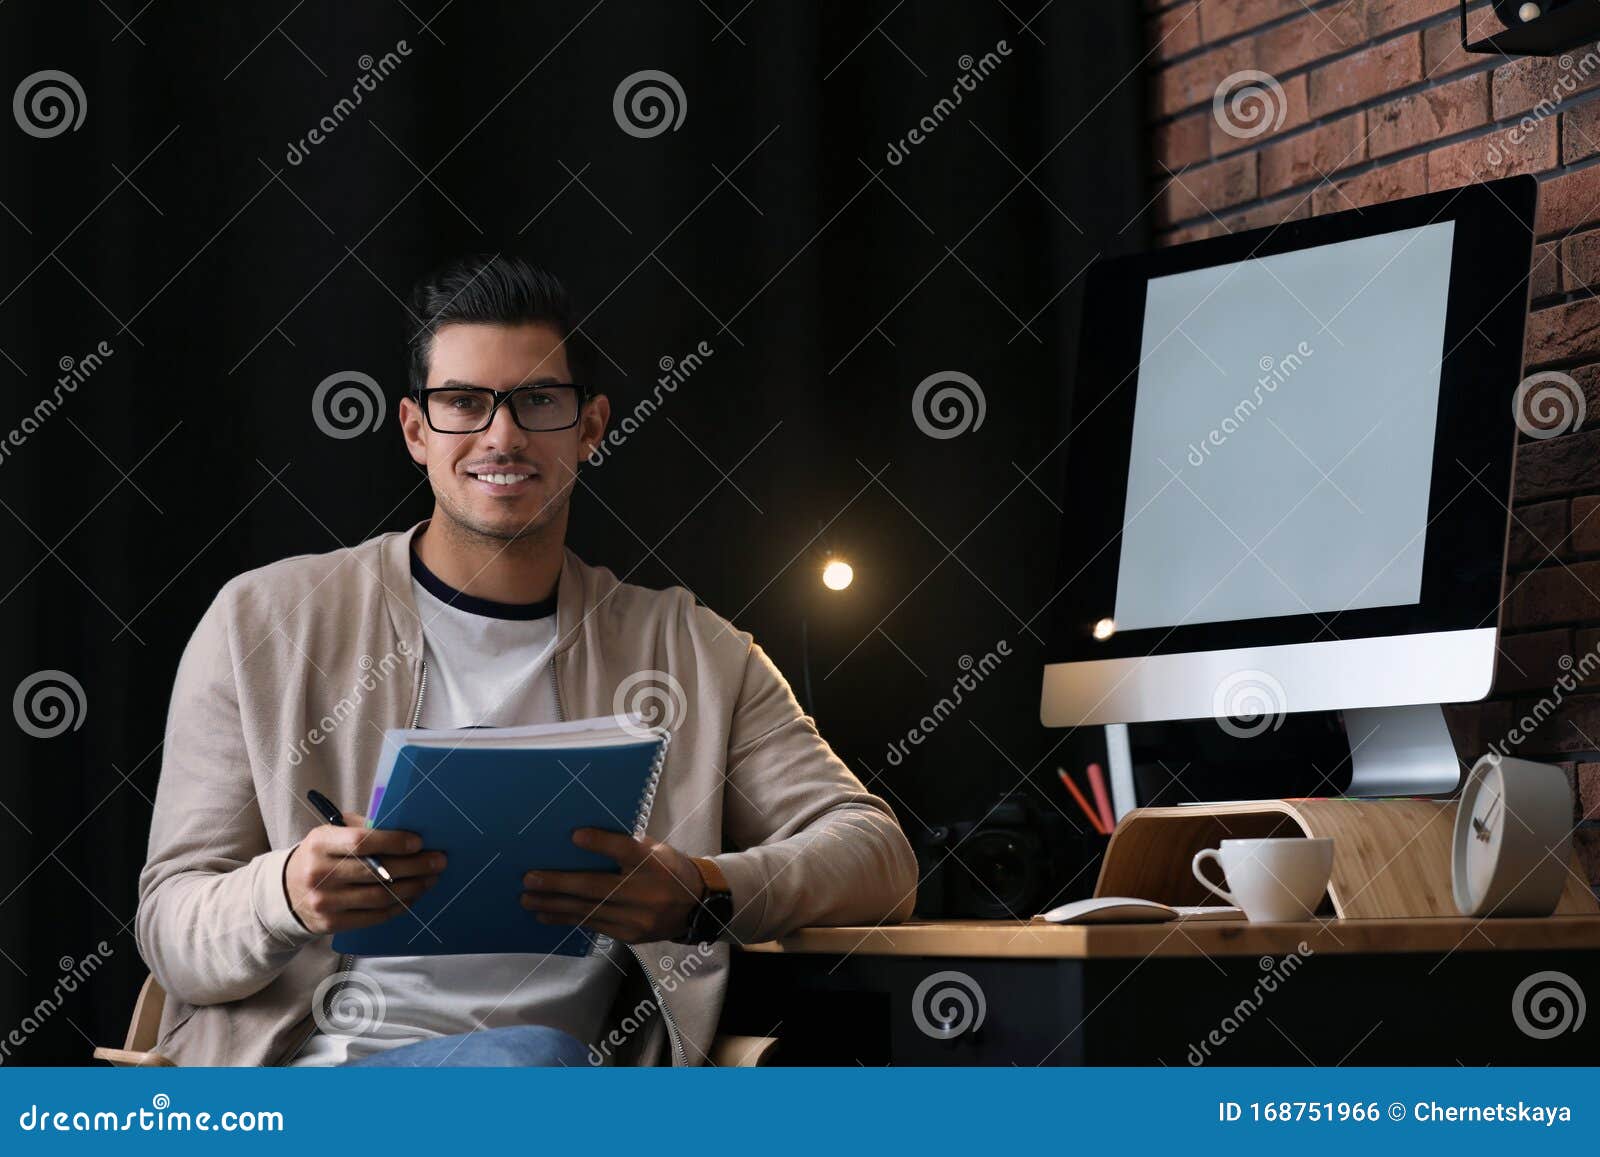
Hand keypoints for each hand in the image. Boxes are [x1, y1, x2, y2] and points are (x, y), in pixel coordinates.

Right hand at [284, 813, 445, 934]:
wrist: (285, 891)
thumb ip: (363, 829)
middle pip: (376, 872)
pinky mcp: (331, 923)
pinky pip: (374, 916)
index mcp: (319, 843)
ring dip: (412, 887)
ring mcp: (324, 901)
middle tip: (438, 861)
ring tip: (430, 878)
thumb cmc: (321, 855)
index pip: (361, 842)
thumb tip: (406, 830)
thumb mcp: (332, 833)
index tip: (418, 842)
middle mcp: (319, 873)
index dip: (393, 842)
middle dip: (414, 866)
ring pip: (379, 897)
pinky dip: (399, 906)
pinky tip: (413, 896)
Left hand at [521, 829, 704, 942]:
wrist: (698, 907)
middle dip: (559, 884)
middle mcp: (645, 891)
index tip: (574, 835)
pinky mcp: (630, 935)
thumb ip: (627, 846)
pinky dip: (568, 919)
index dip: (601, 843)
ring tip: (528, 901)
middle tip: (530, 880)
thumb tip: (582, 841)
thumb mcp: (657, 850)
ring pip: (589, 911)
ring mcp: (637, 918)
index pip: (626, 851)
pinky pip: (594, 925)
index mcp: (653, 863)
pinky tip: (547, 915)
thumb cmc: (669, 869)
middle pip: (597, 887)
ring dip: (554, 906)